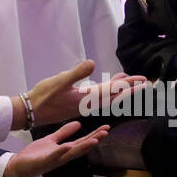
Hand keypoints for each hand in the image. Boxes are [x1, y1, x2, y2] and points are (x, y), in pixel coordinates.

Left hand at [2, 121, 109, 176]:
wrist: (17, 166)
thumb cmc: (34, 155)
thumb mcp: (51, 140)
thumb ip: (64, 132)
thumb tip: (78, 123)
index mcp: (64, 150)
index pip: (82, 141)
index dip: (94, 135)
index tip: (106, 128)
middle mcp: (62, 157)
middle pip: (81, 148)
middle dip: (94, 140)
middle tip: (106, 132)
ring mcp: (53, 160)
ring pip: (71, 154)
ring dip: (83, 148)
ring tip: (94, 141)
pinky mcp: (43, 162)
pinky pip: (53, 157)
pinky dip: (60, 152)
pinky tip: (67, 146)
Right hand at [21, 60, 147, 127]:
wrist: (30, 112)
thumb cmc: (42, 96)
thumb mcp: (59, 82)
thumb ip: (76, 73)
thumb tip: (92, 63)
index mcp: (86, 98)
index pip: (112, 89)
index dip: (128, 83)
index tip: (143, 80)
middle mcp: (87, 104)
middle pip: (114, 96)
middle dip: (130, 88)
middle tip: (146, 83)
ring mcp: (82, 105)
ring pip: (106, 97)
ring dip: (118, 89)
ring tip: (129, 80)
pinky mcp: (77, 105)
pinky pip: (98, 98)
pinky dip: (106, 91)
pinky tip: (106, 85)